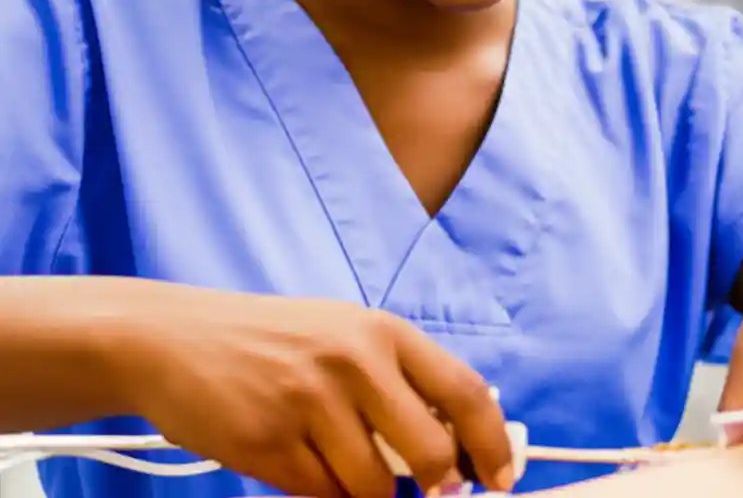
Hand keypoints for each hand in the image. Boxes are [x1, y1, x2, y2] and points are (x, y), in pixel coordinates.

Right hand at [108, 282, 513, 497]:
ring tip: (344, 466)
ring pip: (373, 486)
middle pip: (430, 451)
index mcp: (382, 331)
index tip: (501, 477)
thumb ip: (401, 379)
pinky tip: (304, 464)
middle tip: (433, 492)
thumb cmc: (273, 342)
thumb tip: (463, 442)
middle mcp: (352, 361)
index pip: (464, 391)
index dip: (491, 443)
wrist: (170, 339)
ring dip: (370, 494)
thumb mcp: (345, 335)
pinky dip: (325, 494)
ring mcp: (308, 402)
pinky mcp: (266, 443)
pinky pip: (321, 494)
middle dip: (440, 485)